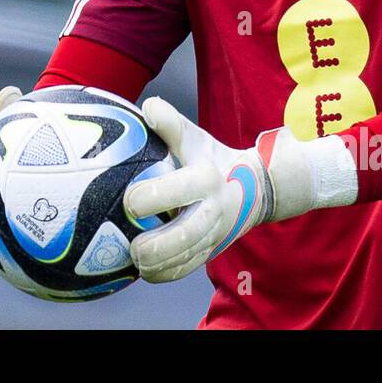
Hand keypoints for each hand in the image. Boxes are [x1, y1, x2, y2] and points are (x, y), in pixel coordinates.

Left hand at [123, 97, 273, 282]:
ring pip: (188, 258)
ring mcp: (215, 235)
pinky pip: (188, 269)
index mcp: (206, 179)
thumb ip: (170, 123)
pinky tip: (146, 271)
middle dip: (158, 246)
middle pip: (187, 235)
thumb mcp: (194, 138)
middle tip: (132, 247)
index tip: (128, 200)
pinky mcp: (211, 251)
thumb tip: (147, 108)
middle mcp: (213, 210)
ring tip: (135, 260)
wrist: (254, 188)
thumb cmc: (211, 159)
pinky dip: (166, 274)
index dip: (151, 197)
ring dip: (159, 265)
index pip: (179, 190)